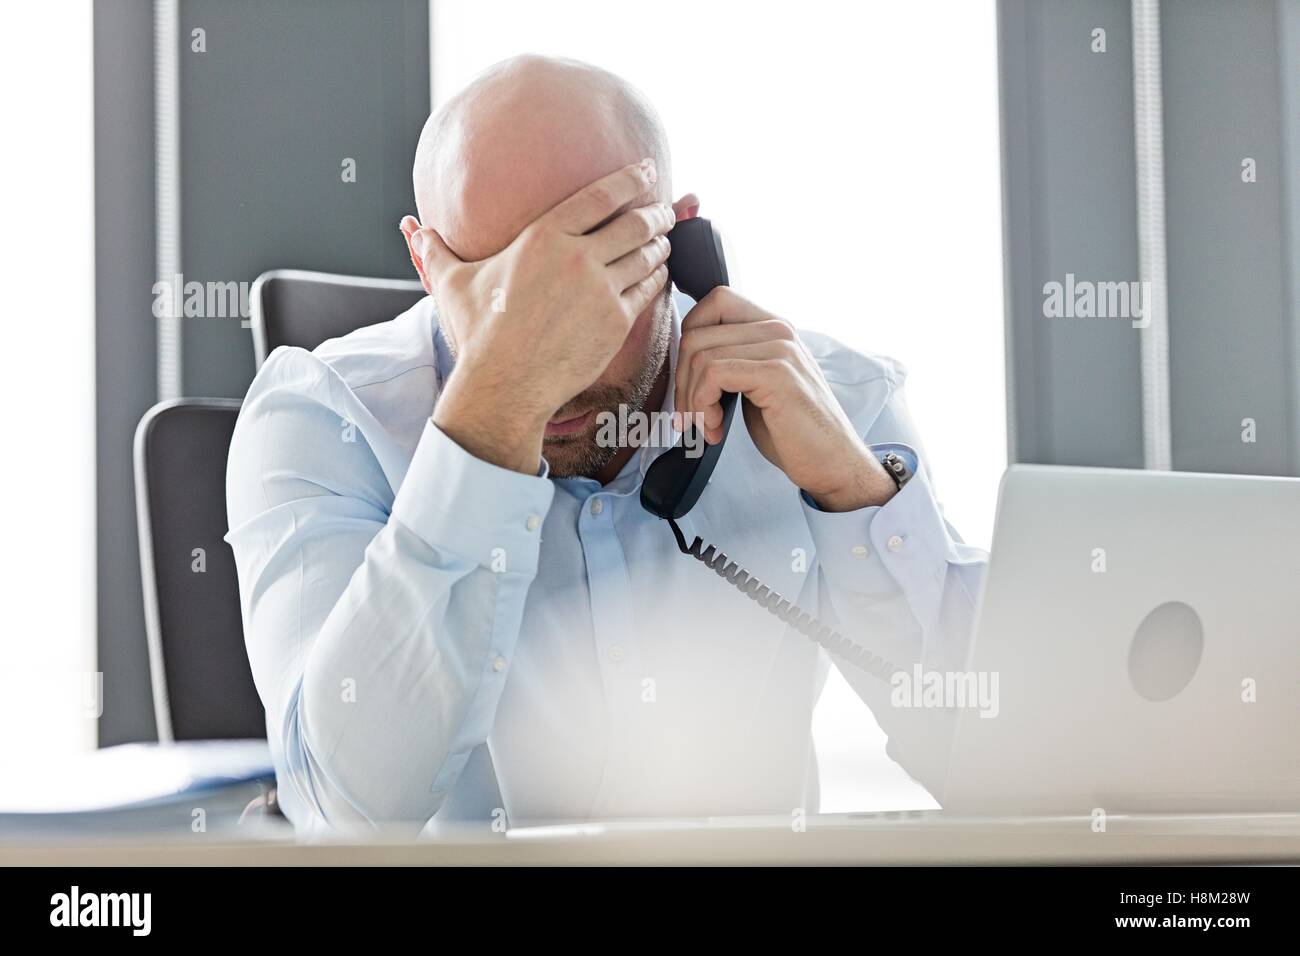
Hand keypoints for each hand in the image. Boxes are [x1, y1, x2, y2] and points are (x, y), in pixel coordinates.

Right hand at [400, 159, 673, 472]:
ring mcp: (601, 291)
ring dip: (661, 244)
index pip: (600, 196)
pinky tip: (659, 273)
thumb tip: (415, 230)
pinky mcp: (616, 322)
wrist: (504, 385)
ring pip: (647, 255)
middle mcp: (578, 258)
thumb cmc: (479, 335)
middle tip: (665, 208)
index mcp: (543, 237)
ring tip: (665, 239)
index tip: (646, 171)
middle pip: (635, 222)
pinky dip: (658, 277)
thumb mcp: (453, 284)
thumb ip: (436, 250)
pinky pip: (648, 290)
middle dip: (657, 212)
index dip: (631, 179)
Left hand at [675, 287, 897, 510]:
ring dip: (692, 399)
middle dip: (681, 380)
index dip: (690, 335)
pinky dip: (702, 405)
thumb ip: (732, 362)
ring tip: (708, 426)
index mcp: (773, 328)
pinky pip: (713, 374)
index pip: (717, 301)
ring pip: (700, 355)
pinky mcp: (776, 373)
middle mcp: (778, 329)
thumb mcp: (757, 386)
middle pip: (698, 332)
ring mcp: (779, 348)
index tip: (689, 378)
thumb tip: (685, 357)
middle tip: (691, 416)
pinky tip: (716, 429)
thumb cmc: (793, 432)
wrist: (831, 463)